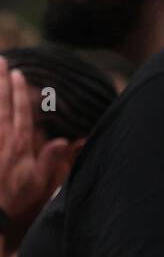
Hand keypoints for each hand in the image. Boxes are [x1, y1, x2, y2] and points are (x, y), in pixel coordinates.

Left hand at [0, 58, 72, 235]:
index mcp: (20, 143)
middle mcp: (1, 136)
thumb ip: (50, 159)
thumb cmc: (13, 197)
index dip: (18, 91)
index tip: (17, 74)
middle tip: (0, 60)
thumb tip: (64, 141)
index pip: (20, 110)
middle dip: (0, 80)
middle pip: (0, 102)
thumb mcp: (38, 181)